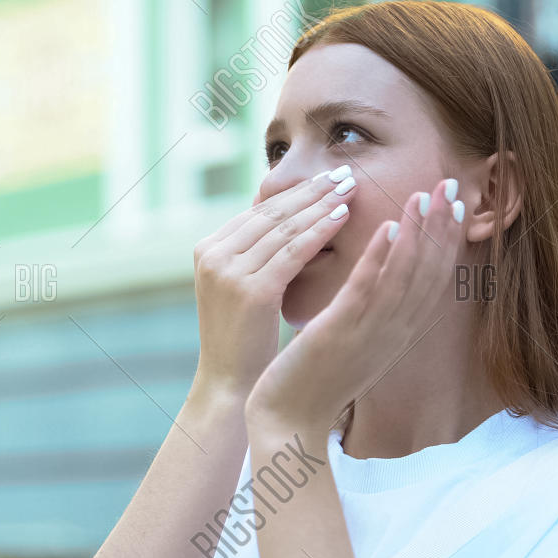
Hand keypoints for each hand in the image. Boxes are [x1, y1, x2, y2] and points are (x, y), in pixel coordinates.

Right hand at [190, 165, 356, 402]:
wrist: (230, 385)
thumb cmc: (245, 340)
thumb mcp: (243, 287)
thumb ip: (256, 252)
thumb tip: (294, 217)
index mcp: (207, 249)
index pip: (258, 211)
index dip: (296, 192)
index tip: (327, 178)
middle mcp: (212, 255)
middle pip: (271, 213)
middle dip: (311, 190)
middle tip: (345, 172)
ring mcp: (228, 271)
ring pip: (284, 227)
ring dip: (321, 204)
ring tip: (350, 188)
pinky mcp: (250, 290)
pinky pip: (293, 251)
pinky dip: (321, 231)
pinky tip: (343, 217)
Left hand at [244, 177, 466, 434]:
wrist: (290, 423)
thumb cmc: (316, 382)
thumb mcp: (353, 343)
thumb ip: (369, 315)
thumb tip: (376, 283)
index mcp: (395, 335)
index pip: (432, 282)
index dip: (447, 243)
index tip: (455, 206)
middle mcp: (391, 333)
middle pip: (429, 274)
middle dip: (443, 228)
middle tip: (453, 186)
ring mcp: (368, 334)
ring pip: (404, 277)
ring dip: (418, 233)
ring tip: (425, 195)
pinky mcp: (339, 334)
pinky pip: (367, 291)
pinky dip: (382, 259)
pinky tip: (389, 228)